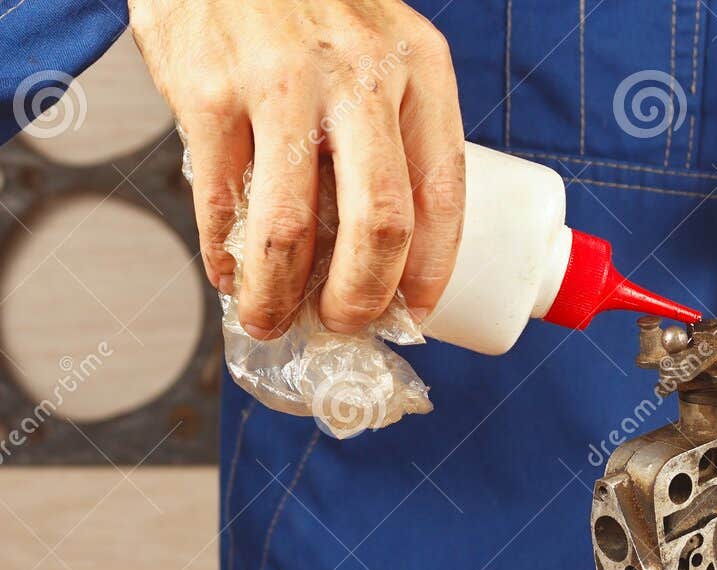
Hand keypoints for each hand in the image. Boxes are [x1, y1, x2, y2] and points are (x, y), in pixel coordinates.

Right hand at [128, 0, 464, 336]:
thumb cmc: (306, 5)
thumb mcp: (379, 47)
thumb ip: (390, 128)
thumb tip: (379, 254)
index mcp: (420, 68)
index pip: (444, 194)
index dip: (431, 271)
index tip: (412, 312)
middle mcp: (359, 75)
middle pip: (379, 225)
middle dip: (361, 298)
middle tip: (344, 324)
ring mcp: (279, 84)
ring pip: (289, 231)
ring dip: (280, 296)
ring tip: (272, 319)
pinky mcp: (207, 90)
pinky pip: (219, 202)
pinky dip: (224, 257)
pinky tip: (230, 275)